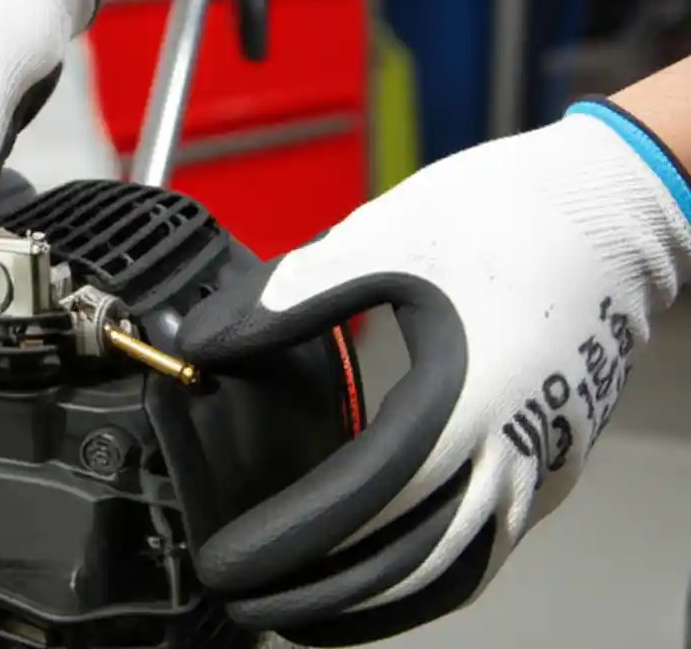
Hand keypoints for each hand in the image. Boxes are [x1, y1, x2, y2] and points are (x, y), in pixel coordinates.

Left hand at [178, 103, 690, 644]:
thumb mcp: (382, 240)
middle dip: (323, 596)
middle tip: (253, 606)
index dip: (294, 540)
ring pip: (455, 571)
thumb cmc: (503, 216)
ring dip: (377, 603)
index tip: (234, 562)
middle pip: (410, 562)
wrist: (613, 211)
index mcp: (466, 399)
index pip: (366, 502)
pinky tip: (385, 576)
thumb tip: (207, 341)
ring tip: (307, 615)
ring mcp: (543, 467)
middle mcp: (514, 452)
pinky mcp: (554, 466)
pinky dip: (427, 579)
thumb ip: (288, 297)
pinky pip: (486, 549)